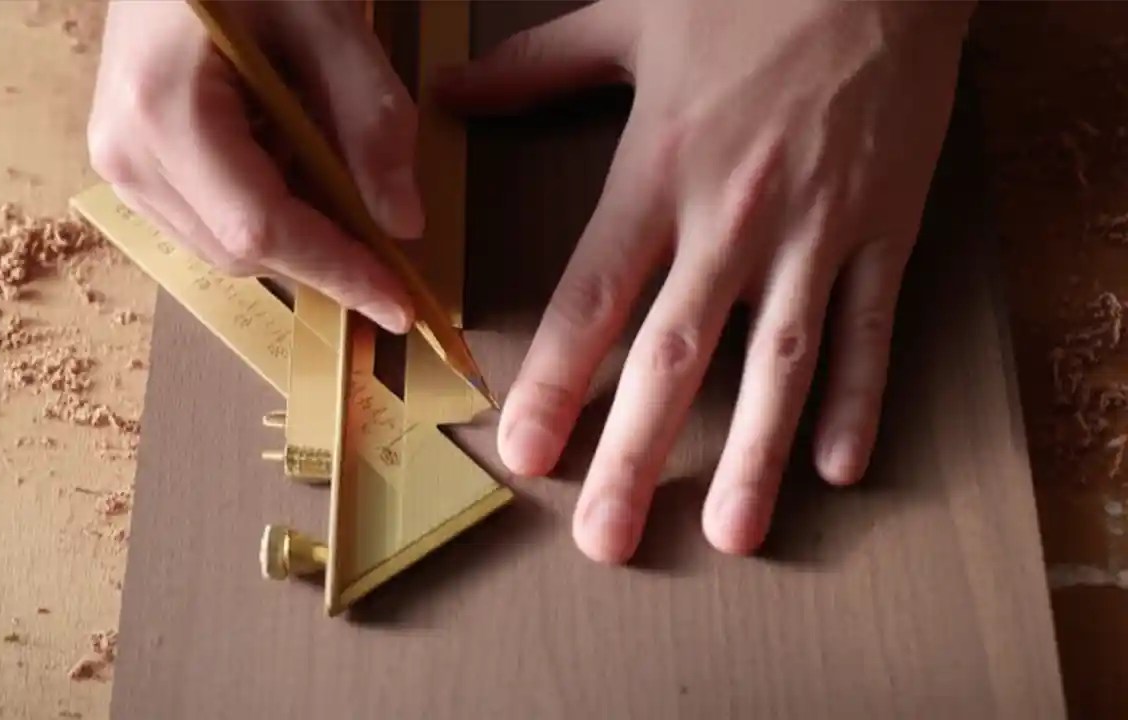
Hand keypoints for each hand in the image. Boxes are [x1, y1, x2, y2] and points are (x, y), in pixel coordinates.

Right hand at [87, 0, 420, 333]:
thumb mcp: (328, 18)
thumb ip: (372, 122)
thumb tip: (403, 224)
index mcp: (163, 111)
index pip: (261, 229)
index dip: (339, 272)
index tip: (403, 306)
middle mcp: (123, 151)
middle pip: (240, 251)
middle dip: (324, 259)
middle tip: (393, 248)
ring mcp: (116, 160)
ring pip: (222, 248)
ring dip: (296, 236)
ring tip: (343, 185)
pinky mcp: (127, 160)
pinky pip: (206, 220)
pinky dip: (266, 212)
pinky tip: (297, 165)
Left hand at [440, 0, 972, 559]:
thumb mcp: (630, 17)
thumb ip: (536, 69)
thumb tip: (449, 95)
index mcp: (660, 170)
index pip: (593, 294)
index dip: (555, 379)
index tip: (526, 453)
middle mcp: (733, 217)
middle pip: (676, 354)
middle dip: (638, 453)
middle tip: (609, 538)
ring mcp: (817, 229)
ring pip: (780, 360)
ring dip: (754, 453)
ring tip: (733, 537)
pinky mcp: (886, 228)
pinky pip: (871, 326)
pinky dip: (860, 397)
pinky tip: (840, 467)